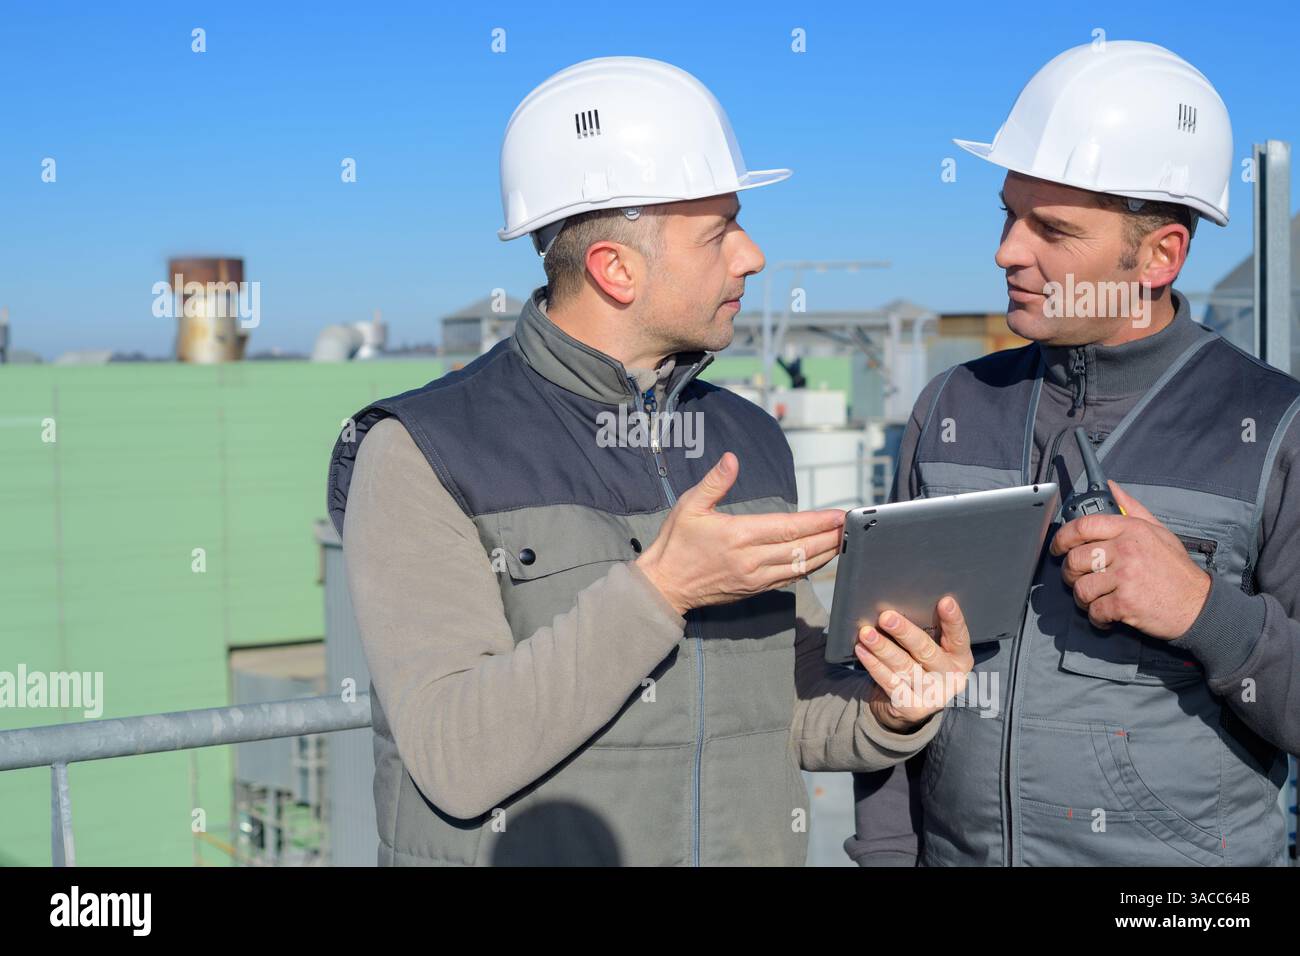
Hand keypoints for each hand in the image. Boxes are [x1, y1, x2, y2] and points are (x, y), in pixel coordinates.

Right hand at [635, 452, 844, 615]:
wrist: (664, 585)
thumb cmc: (676, 543)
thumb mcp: (689, 506)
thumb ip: (715, 482)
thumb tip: (732, 459)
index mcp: (738, 535)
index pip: (788, 528)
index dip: (818, 522)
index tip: (839, 515)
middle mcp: (751, 559)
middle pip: (802, 548)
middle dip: (830, 537)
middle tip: (852, 527)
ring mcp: (754, 578)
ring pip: (800, 566)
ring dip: (825, 554)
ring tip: (843, 541)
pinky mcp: (754, 589)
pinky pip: (788, 579)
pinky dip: (808, 568)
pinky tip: (819, 559)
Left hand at [855, 597, 973, 731]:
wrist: (907, 706)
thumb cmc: (918, 665)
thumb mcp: (928, 650)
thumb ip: (926, 632)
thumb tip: (899, 607)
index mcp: (960, 659)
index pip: (959, 637)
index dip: (953, 619)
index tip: (945, 601)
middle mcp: (951, 679)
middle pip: (927, 651)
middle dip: (905, 632)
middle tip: (886, 617)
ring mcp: (934, 696)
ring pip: (905, 667)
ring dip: (883, 648)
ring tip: (866, 633)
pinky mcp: (913, 708)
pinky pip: (890, 683)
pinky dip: (874, 665)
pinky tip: (862, 651)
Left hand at [1050, 481, 1210, 639]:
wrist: (1199, 605)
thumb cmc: (1176, 569)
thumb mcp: (1158, 531)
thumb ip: (1132, 508)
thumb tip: (1111, 488)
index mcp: (1130, 530)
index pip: (1083, 526)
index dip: (1062, 538)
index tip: (1057, 548)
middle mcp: (1126, 550)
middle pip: (1075, 559)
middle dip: (1071, 573)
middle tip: (1080, 579)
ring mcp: (1125, 576)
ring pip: (1081, 587)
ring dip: (1083, 598)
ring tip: (1096, 599)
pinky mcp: (1125, 603)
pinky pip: (1094, 610)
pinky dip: (1097, 617)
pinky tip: (1107, 615)